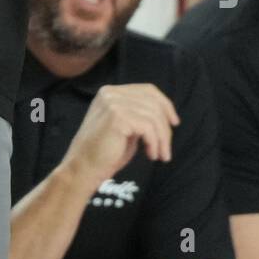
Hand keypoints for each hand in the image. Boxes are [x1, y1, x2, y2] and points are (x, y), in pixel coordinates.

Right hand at [64, 83, 179, 194]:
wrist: (83, 168)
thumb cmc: (104, 153)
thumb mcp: (125, 128)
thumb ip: (139, 116)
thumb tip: (166, 115)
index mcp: (110, 92)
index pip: (147, 90)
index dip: (165, 105)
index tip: (174, 123)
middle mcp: (110, 93)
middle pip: (153, 102)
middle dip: (165, 128)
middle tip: (166, 150)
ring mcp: (112, 103)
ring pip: (153, 116)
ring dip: (161, 139)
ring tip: (159, 155)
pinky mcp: (116, 116)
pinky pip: (148, 127)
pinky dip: (154, 143)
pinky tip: (151, 155)